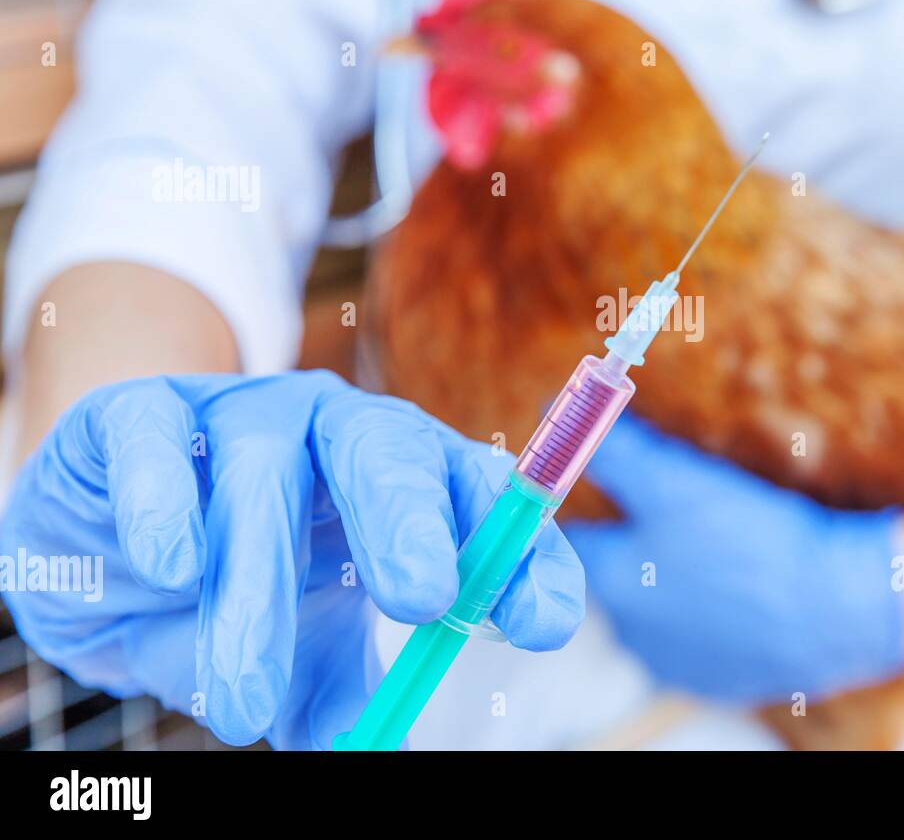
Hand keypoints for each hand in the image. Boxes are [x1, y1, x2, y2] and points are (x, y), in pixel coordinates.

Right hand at [0, 371, 583, 747]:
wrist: (99, 537)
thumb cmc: (232, 586)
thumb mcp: (302, 650)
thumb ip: (343, 695)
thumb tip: (378, 752)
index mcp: (402, 478)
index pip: (481, 498)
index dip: (518, 555)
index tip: (542, 624)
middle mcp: (335, 431)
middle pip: (389, 451)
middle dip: (410, 520)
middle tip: (424, 599)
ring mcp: (240, 412)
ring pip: (262, 475)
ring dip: (255, 585)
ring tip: (246, 694)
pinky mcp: (143, 413)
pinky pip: (157, 440)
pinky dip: (165, 501)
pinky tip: (174, 566)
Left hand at [565, 416, 903, 704]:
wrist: (838, 606)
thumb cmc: (752, 540)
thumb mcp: (674, 479)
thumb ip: (612, 449)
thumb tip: (560, 409)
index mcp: (610, 583)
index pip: (569, 537)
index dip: (584, 503)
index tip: (605, 482)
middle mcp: (631, 632)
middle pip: (614, 573)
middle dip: (637, 539)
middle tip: (680, 509)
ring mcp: (676, 662)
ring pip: (658, 606)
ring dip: (675, 577)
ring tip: (719, 544)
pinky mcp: (721, 680)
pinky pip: (701, 636)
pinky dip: (713, 611)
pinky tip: (745, 583)